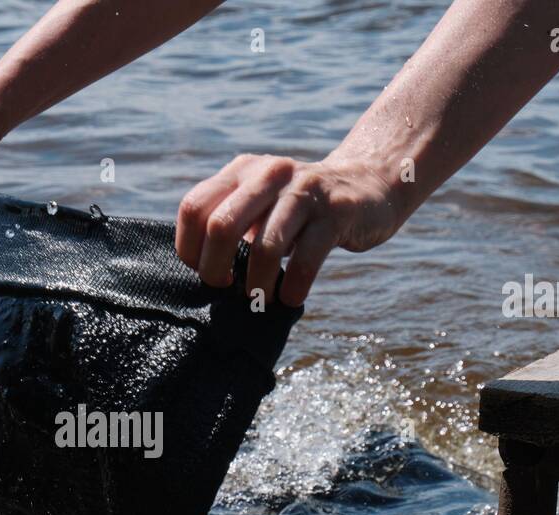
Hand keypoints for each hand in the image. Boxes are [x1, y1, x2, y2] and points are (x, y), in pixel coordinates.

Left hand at [175, 152, 404, 306]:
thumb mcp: (261, 204)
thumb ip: (230, 223)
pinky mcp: (336, 212)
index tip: (205, 272)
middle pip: (220, 226)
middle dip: (215, 269)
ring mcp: (304, 191)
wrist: (368, 186)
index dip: (190, 249)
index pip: (194, 208)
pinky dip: (294, 288)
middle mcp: (269, 174)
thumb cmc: (301, 211)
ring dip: (257, 284)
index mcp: (241, 171)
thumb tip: (199, 271)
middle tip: (226, 289)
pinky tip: (291, 297)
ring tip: (261, 298)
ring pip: (264, 247)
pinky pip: (306, 259)